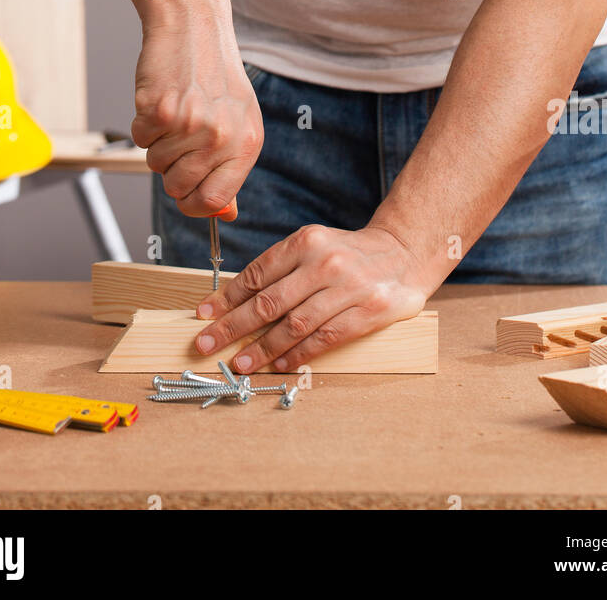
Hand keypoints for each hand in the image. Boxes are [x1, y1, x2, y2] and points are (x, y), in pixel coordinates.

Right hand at [130, 0, 262, 216]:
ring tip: (174, 112)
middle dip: (171, 170)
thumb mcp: (238, 122)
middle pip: (178, 187)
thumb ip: (231, 170)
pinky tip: (160, 101)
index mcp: (247, 143)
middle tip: (180, 136)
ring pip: (155, 165)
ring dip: (157, 144)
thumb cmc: (216, 74)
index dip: (193, 203)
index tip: (186, 193)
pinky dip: (143, 125)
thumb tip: (226, 214)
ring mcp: (190, 124)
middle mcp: (221, 137)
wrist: (193, 26)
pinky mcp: (159, 110)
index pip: (215, 201)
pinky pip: (139, 141)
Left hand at [192, 223, 428, 371]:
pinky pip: (324, 339)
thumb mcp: (313, 246)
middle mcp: (325, 262)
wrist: (403, 254)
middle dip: (232, 327)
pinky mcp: (368, 312)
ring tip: (241, 363)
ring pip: (294, 325)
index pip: (257, 274)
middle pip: (269, 302)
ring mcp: (348, 288)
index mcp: (306, 241)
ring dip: (262, 348)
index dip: (226, 298)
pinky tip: (279, 364)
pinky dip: (298, 355)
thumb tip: (234, 303)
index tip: (204, 315)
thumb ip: (281, 270)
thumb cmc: (348, 254)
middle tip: (206, 344)